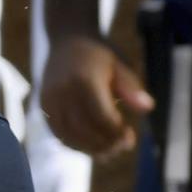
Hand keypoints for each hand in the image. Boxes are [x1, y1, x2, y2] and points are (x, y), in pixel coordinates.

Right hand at [39, 34, 151, 157]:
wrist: (68, 40)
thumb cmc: (100, 54)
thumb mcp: (121, 65)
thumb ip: (132, 88)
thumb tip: (148, 109)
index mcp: (84, 80)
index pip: (102, 117)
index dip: (117, 133)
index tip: (130, 138)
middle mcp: (63, 91)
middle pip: (84, 129)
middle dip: (105, 143)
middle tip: (122, 148)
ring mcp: (50, 99)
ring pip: (69, 135)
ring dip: (89, 148)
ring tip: (108, 152)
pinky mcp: (43, 105)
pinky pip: (57, 132)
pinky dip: (74, 143)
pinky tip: (90, 146)